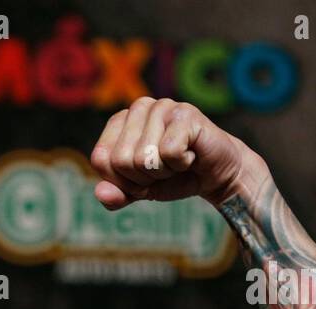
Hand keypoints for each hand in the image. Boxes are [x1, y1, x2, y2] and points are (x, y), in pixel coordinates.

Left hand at [89, 97, 257, 209]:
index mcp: (119, 121)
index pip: (101, 159)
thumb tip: (101, 194)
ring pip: (143, 158)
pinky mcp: (185, 113)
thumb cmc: (173, 178)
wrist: (215, 175)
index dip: (122, 180)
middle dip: (143, 177)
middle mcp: (138, 107)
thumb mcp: (139, 190)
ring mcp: (162, 106)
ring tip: (178, 161)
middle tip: (164, 169)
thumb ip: (116, 195)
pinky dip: (181, 164)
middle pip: (121, 160)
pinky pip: (168, 153)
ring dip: (163, 172)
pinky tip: (191, 154)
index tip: (143, 176)